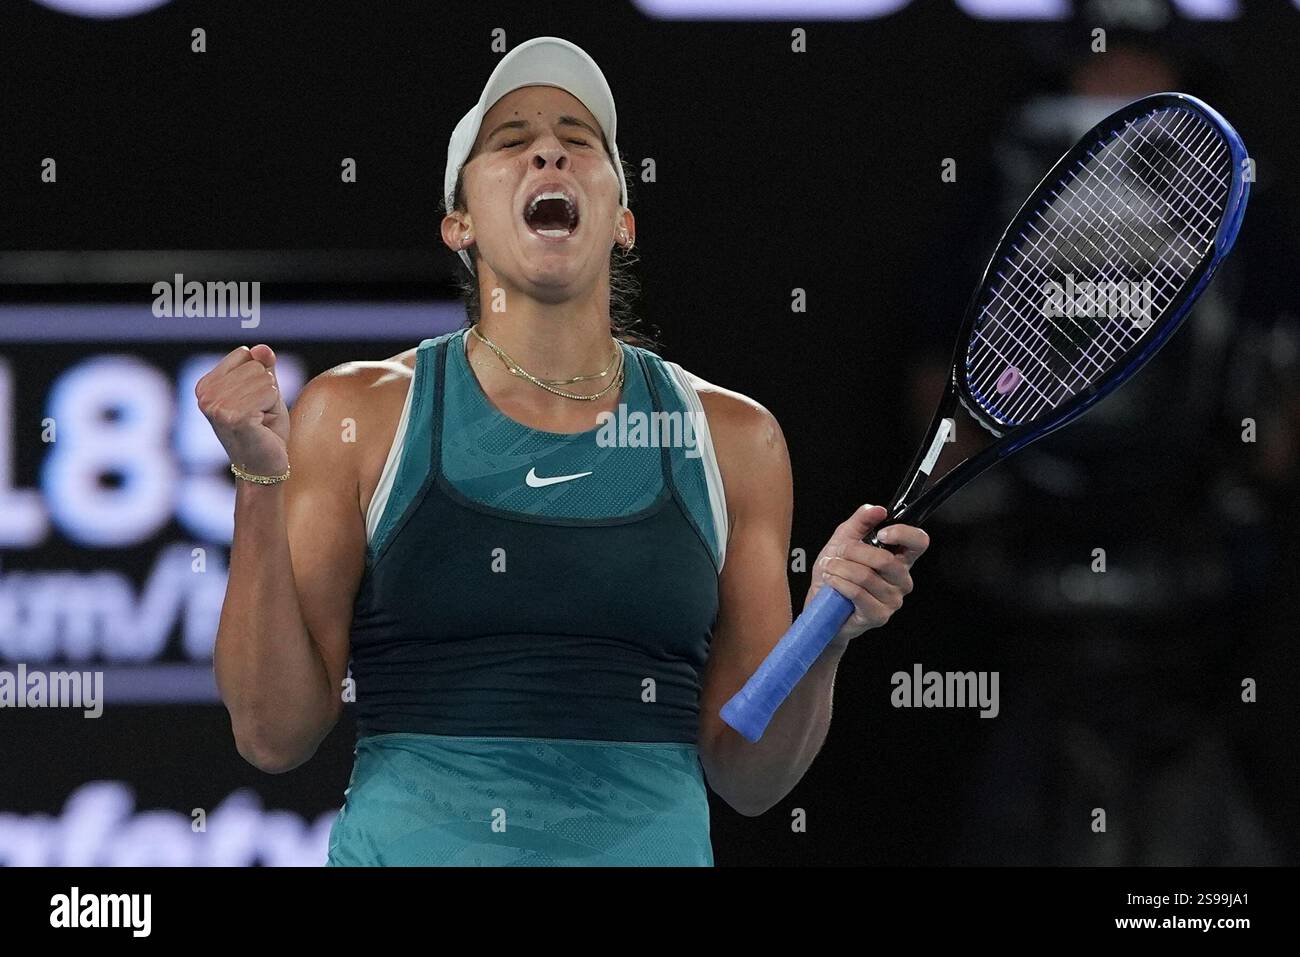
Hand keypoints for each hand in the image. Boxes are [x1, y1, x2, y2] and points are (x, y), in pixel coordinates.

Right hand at [195, 344, 289, 476]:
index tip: (253, 403)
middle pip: (256, 367)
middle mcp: (205, 395)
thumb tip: (262, 348)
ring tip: (259, 422)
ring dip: (271, 403)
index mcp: (206, 385)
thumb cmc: (264, 430)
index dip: (259, 378)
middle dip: (267, 391)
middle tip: (258, 416)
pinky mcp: (233, 417)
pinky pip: (270, 393)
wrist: (264, 467)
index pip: (245, 354)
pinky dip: (273, 410)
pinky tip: (261, 427)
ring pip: (265, 380)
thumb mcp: (264, 392)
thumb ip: (263, 367)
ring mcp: (216, 407)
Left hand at [805, 504, 929, 645]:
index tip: (880, 533)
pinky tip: (832, 581)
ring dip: (840, 568)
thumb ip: (861, 521)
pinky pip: (858, 593)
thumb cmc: (837, 573)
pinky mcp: (879, 615)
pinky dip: (839, 583)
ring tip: (829, 567)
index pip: (919, 542)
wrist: (821, 605)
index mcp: (900, 558)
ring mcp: (893, 599)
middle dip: (853, 552)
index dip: (903, 534)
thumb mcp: (844, 539)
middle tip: (837, 552)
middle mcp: (901, 579)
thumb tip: (878, 509)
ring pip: (866, 576)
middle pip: (885, 560)